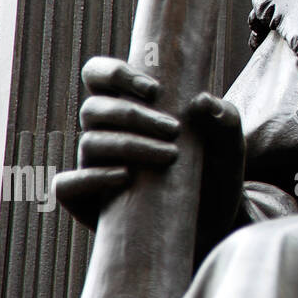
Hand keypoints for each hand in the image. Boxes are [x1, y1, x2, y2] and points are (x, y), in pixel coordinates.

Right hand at [55, 56, 243, 252]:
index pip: (99, 76)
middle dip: (132, 114)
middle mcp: (108, 134)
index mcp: (132, 109)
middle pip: (94, 107)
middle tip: (173, 130)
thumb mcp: (230, 145)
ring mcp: (96, 167)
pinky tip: (126, 178)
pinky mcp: (90, 203)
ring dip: (129, 144)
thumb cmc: (217, 175)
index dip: (115, 73)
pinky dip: (92, 178)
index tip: (155, 90)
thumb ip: (224, 118)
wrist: (217, 224)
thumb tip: (201, 102)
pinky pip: (67, 185)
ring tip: (170, 156)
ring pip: (89, 142)